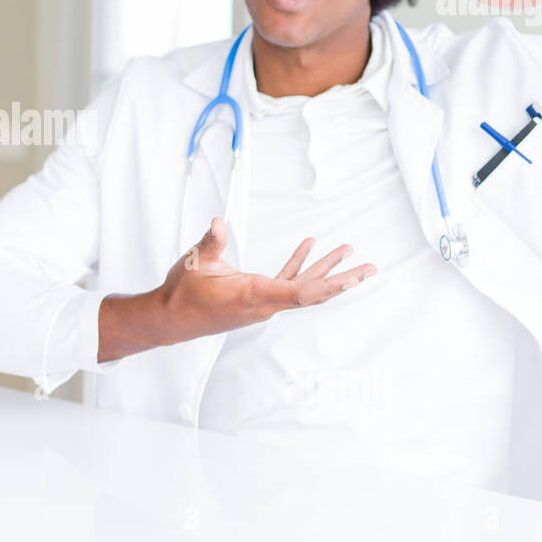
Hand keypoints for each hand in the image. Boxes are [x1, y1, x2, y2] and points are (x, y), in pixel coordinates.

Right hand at [98, 218, 376, 361]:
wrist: (170, 318)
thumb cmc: (182, 292)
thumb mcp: (195, 262)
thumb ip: (211, 242)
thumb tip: (218, 223)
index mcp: (253, 296)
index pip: (298, 292)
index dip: (326, 284)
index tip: (352, 278)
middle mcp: (264, 303)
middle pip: (313, 293)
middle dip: (342, 279)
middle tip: (370, 268)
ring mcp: (262, 302)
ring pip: (303, 287)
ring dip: (326, 270)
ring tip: (347, 250)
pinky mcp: (256, 297)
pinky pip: (286, 282)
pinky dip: (300, 265)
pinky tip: (308, 246)